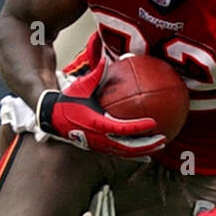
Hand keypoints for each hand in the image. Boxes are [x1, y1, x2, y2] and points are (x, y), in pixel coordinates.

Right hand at [37, 61, 164, 156]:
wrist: (52, 118)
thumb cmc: (67, 101)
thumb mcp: (81, 87)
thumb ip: (96, 74)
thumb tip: (107, 59)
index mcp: (97, 123)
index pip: (123, 128)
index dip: (139, 127)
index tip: (154, 122)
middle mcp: (99, 138)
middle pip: (128, 147)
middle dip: (146, 145)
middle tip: (163, 139)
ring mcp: (98, 145)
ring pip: (124, 153)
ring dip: (143, 151)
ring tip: (159, 146)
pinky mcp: (98, 147)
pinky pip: (118, 153)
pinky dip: (133, 155)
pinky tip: (145, 155)